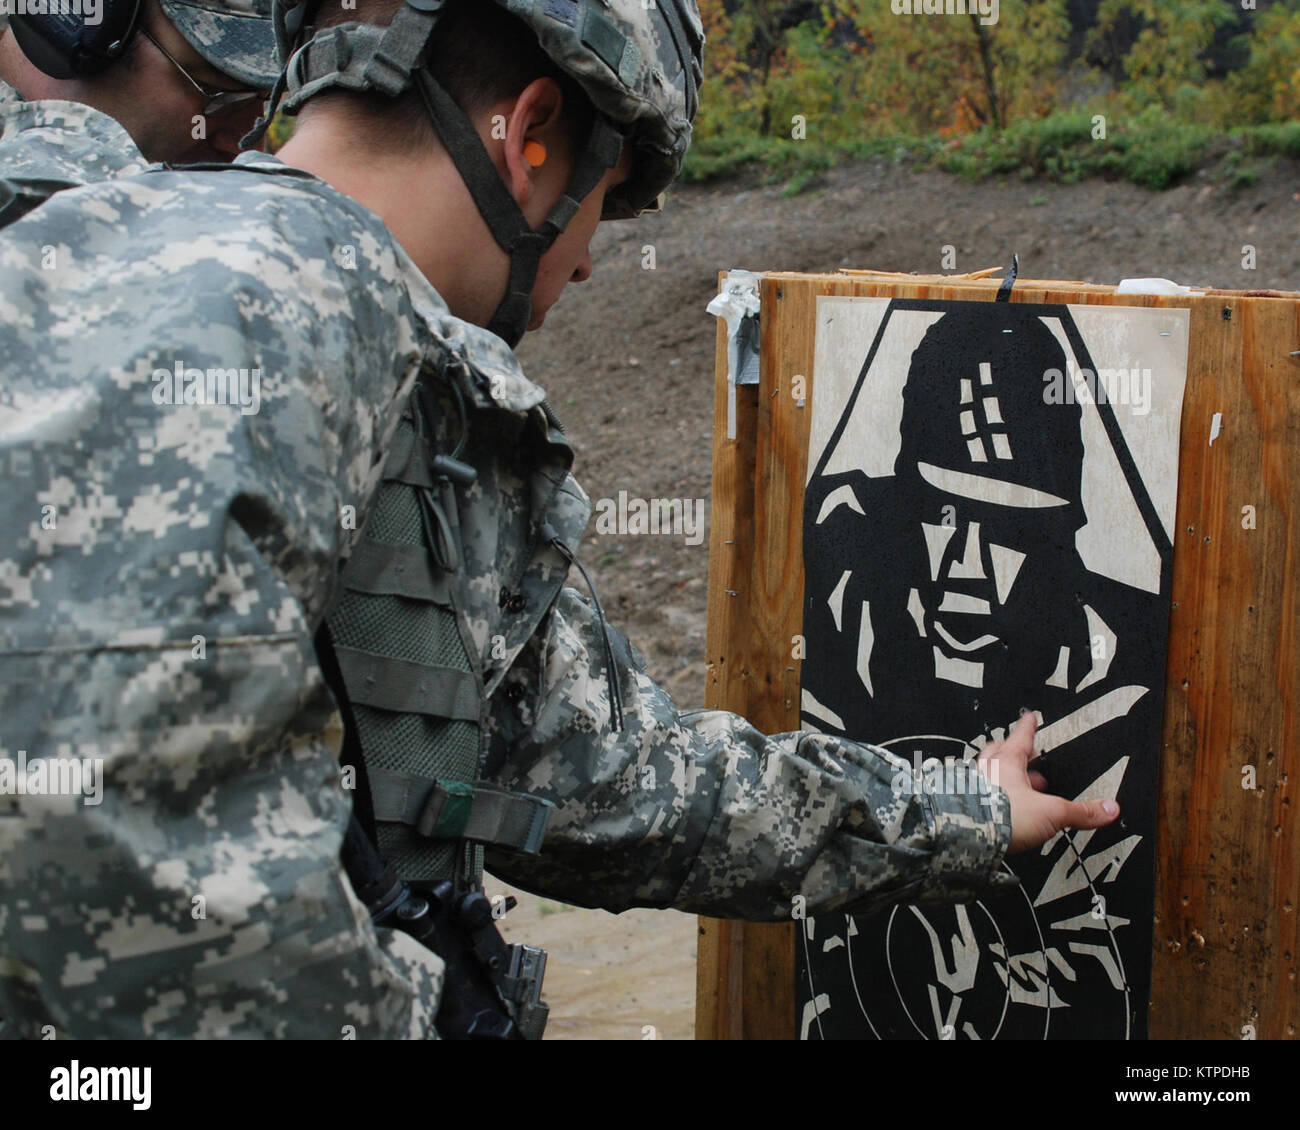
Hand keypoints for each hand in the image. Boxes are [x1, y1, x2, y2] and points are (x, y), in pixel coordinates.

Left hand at [976, 711, 1119, 853]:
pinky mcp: (963, 807)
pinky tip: (994, 810)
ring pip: (985, 772)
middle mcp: (985, 771)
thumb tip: (1107, 808)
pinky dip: (987, 798)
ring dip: (1000, 777)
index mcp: (1006, 762)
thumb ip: (1080, 812)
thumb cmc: (999, 816)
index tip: (1029, 716)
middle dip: (1012, 752)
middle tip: (1024, 755)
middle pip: (999, 752)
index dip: (1027, 725)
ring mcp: (971, 788)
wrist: (966, 836)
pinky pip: (975, 795)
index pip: (1021, 736)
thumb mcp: (1051, 813)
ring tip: (1014, 787)